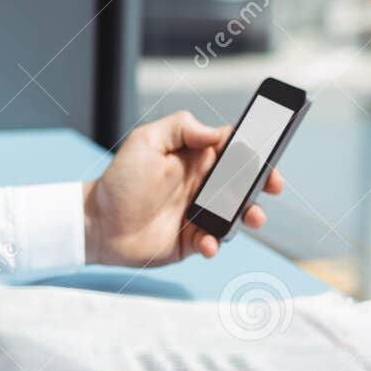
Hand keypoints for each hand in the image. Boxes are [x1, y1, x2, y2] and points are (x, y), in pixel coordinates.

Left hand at [83, 109, 281, 266]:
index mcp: (195, 158)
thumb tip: (215, 131)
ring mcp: (199, 213)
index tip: (267, 155)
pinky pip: (214, 241)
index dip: (254, 150)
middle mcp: (202, 185)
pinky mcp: (192, 240)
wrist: (98, 224)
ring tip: (252, 218)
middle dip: (263, 184)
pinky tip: (206, 242)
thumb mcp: (145, 141)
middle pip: (243, 182)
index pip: (233, 149)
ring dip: (249, 215)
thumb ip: (180, 127)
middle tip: (272, 187)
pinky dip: (215, 243)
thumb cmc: (120, 181)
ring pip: (236, 213)